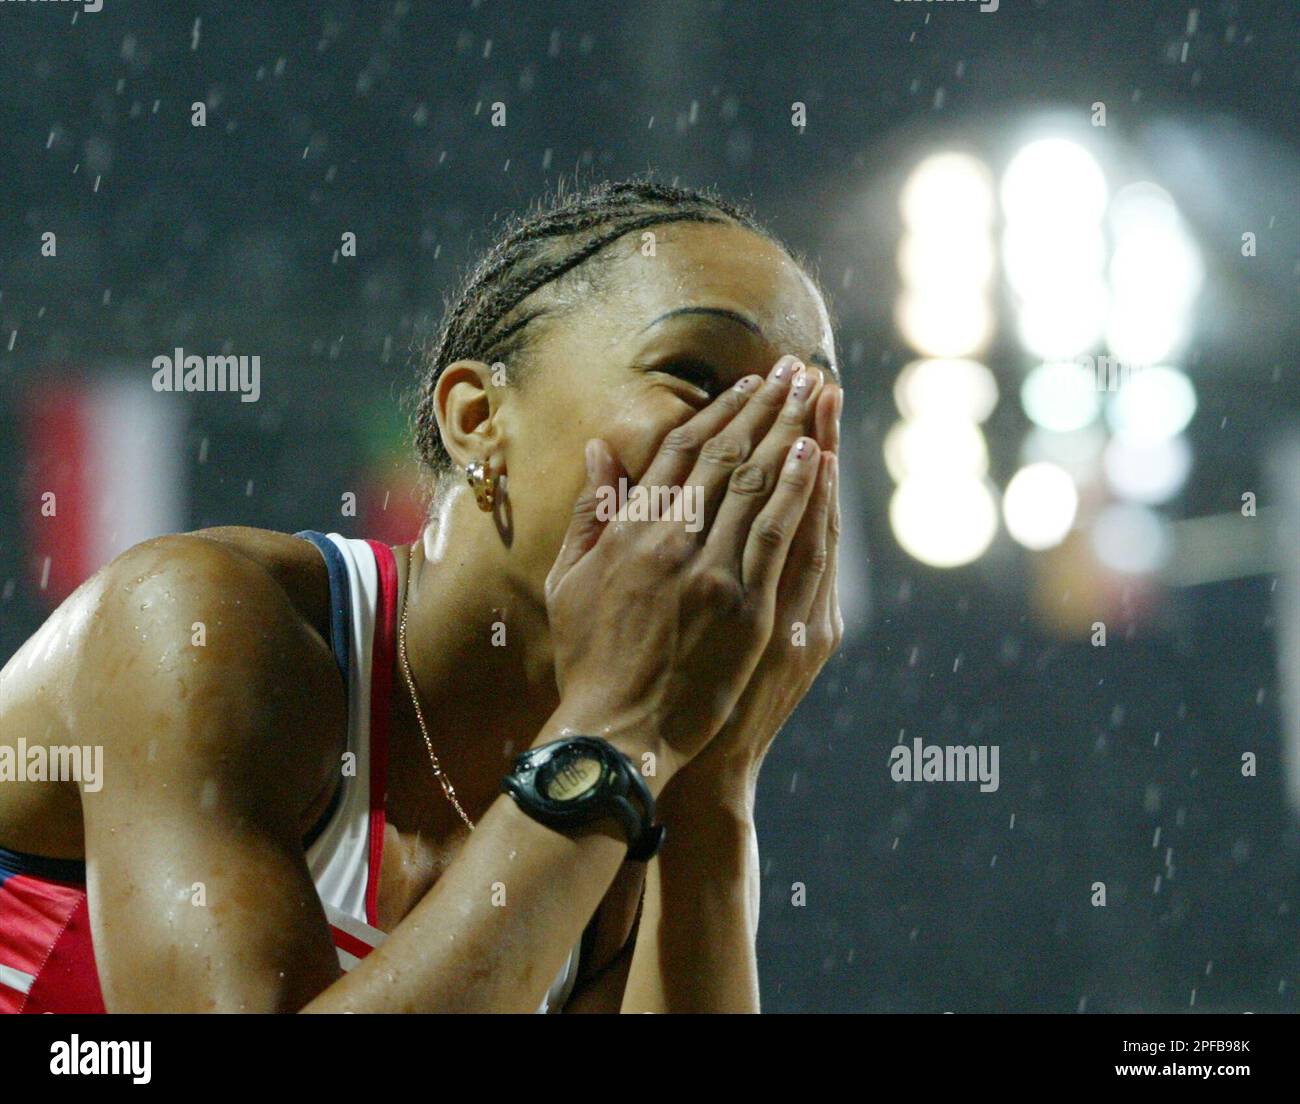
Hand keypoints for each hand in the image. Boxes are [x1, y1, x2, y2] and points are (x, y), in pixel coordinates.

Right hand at [544, 355, 826, 781]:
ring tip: (812, 393)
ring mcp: (711, 572)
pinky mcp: (746, 608)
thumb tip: (601, 449)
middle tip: (792, 368)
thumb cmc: (588, 658)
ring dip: (786, 432)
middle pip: (725, 456)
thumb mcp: (568, 579)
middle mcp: (669, 540)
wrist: (614, 732)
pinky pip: (777, 535)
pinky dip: (796, 490)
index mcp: (628, 529)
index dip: (718, 413)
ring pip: (755, 485)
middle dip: (763, 406)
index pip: (680, 453)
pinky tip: (815, 456)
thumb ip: (591, 511)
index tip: (747, 386)